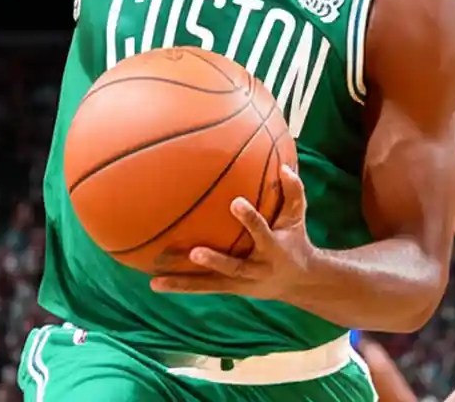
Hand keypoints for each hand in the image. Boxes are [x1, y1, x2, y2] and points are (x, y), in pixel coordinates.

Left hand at [151, 164, 314, 299]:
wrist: (298, 282)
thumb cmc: (294, 239)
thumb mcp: (297, 217)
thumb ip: (293, 191)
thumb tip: (284, 165)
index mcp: (273, 249)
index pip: (261, 232)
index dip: (249, 219)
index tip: (235, 202)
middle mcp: (256, 269)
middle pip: (234, 266)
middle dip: (216, 260)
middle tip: (194, 252)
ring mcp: (240, 283)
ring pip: (211, 284)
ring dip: (185, 282)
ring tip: (157, 281)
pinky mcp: (229, 289)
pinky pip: (203, 287)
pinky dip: (180, 286)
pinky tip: (155, 283)